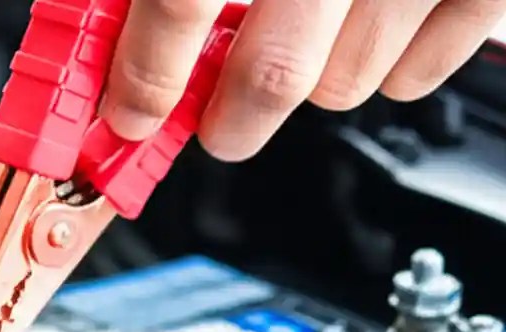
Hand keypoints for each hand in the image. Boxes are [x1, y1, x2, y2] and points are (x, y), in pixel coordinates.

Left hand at [100, 0, 505, 161]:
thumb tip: (104, 17)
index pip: (183, 1)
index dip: (147, 72)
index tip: (130, 111)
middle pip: (274, 71)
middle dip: (229, 119)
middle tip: (215, 126)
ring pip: (345, 83)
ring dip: (308, 83)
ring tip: (298, 40)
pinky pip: (421, 72)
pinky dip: (385, 69)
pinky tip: (362, 31)